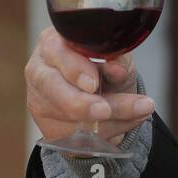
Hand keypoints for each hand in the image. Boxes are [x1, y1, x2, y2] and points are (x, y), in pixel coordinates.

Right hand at [25, 27, 154, 146]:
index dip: (74, 68)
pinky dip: (105, 131)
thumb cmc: (109, 71)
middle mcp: (39, 69)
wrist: (110, 98)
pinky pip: (73, 135)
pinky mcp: (46, 125)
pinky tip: (125, 123)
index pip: (56, 51)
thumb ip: (119, 60)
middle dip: (81, 102)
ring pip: (66, 114)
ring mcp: (38, 98)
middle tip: (106, 110)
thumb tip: (115, 68)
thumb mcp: (120, 60)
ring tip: (140, 111)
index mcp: (54, 42)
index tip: (94, 84)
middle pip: (51, 86)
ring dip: (106, 118)